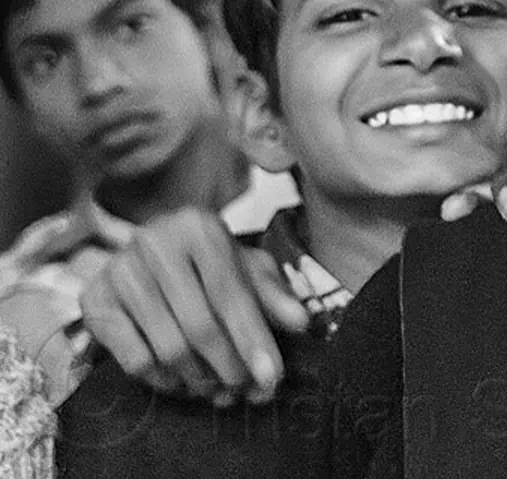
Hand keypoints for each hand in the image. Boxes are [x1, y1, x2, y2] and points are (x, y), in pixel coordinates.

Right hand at [79, 208, 308, 404]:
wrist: (151, 250)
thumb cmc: (207, 262)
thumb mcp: (245, 268)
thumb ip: (272, 294)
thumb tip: (301, 322)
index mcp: (199, 228)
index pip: (231, 294)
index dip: (254, 340)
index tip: (272, 378)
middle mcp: (154, 243)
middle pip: (199, 326)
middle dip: (229, 367)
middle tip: (244, 390)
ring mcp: (119, 271)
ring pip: (167, 348)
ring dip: (198, 379)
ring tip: (217, 389)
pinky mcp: (93, 301)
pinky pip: (133, 360)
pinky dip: (163, 380)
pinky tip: (181, 380)